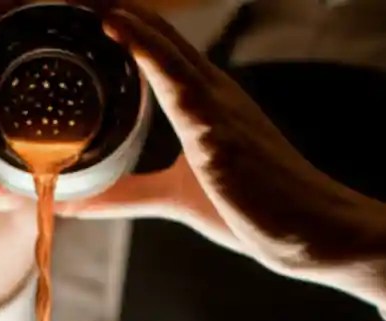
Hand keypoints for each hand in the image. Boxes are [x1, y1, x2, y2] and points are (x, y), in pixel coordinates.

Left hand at [61, 1, 385, 320]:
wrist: (316, 232)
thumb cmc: (257, 212)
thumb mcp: (176, 198)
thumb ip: (125, 195)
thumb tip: (71, 204)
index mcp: (203, 100)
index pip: (153, 45)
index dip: (113, 19)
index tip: (70, 8)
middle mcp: (211, 91)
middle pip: (152, 31)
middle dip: (108, 7)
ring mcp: (217, 106)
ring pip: (160, 42)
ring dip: (119, 13)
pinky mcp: (220, 131)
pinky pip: (177, 78)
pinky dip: (144, 49)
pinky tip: (116, 26)